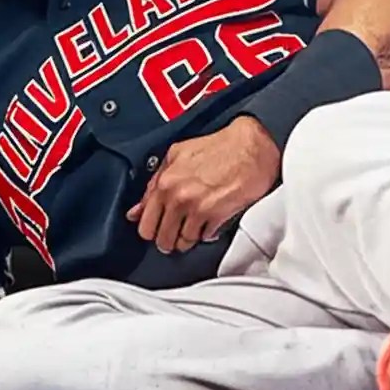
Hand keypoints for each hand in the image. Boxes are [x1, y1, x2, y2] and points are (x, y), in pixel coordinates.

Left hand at [128, 115, 279, 253]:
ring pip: (182, 242)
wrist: (252, 146)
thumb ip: (154, 183)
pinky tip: (209, 222)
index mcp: (165, 182)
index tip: (158, 228)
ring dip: (188, 238)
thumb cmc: (220, 147)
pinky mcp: (217, 216)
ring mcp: (197, 208)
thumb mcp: (177, 155)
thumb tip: (137, 209)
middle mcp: (178, 197)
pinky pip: (203, 238)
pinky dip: (206, 234)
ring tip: (195, 227)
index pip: (145, 224)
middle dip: (168, 239)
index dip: (151, 230)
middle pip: (162, 239)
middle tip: (176, 233)